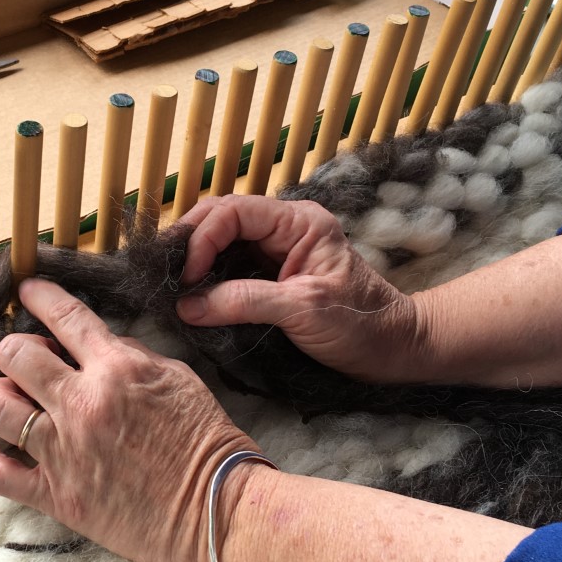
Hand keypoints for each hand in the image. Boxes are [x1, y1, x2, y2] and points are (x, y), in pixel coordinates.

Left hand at [0, 277, 255, 561]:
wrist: (217, 510)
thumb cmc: (208, 443)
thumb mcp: (178, 379)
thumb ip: (132, 356)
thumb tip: (100, 345)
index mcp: (117, 369)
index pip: (64, 316)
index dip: (39, 296)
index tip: (27, 290)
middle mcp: (83, 404)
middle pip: (15, 355)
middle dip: (16, 349)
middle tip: (29, 359)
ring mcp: (65, 452)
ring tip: (11, 397)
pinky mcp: (57, 496)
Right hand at [176, 196, 422, 381]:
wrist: (395, 349)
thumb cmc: (362, 325)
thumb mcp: (303, 310)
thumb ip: (245, 302)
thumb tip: (188, 305)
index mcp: (299, 223)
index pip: (234, 212)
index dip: (202, 239)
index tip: (187, 277)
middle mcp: (286, 228)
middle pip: (223, 218)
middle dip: (191, 241)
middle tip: (166, 274)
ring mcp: (279, 250)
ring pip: (223, 239)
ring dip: (196, 257)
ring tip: (172, 282)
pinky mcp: (273, 275)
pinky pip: (231, 265)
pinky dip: (208, 275)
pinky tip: (193, 292)